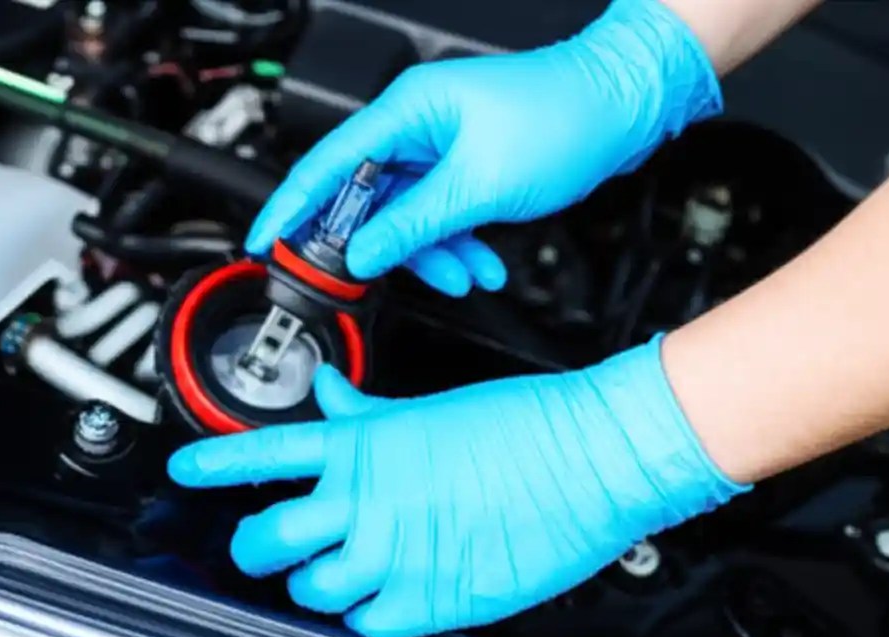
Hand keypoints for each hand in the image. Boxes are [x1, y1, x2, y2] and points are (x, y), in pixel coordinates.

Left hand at [168, 336, 747, 636]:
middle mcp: (367, 500)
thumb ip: (368, 413)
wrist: (589, 457)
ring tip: (330, 574)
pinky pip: (366, 625)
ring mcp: (394, 554)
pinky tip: (379, 601)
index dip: (212, 465)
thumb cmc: (525, 425)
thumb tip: (330, 396)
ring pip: (309, 590)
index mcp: (363, 446)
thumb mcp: (433, 408)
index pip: (262, 454)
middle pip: (267, 539)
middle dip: (253, 546)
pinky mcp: (430, 600)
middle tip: (263, 547)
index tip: (184, 472)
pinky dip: (364, 618)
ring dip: (310, 586)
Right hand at [245, 0, 721, 297]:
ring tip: (466, 277)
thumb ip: (413, 225)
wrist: (624, 104)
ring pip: (408, 214)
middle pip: (366, 197)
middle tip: (363, 282)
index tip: (264, 241)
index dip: (290, 207)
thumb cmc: (563, 116)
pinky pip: (440, 213)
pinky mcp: (464, 164)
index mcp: (405, 111)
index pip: (326, 165)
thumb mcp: (478, 185)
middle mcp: (415, 125)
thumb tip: (363, 253)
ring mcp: (440, 145)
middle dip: (379, 246)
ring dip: (432, 254)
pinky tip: (482, 265)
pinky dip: (457, 243)